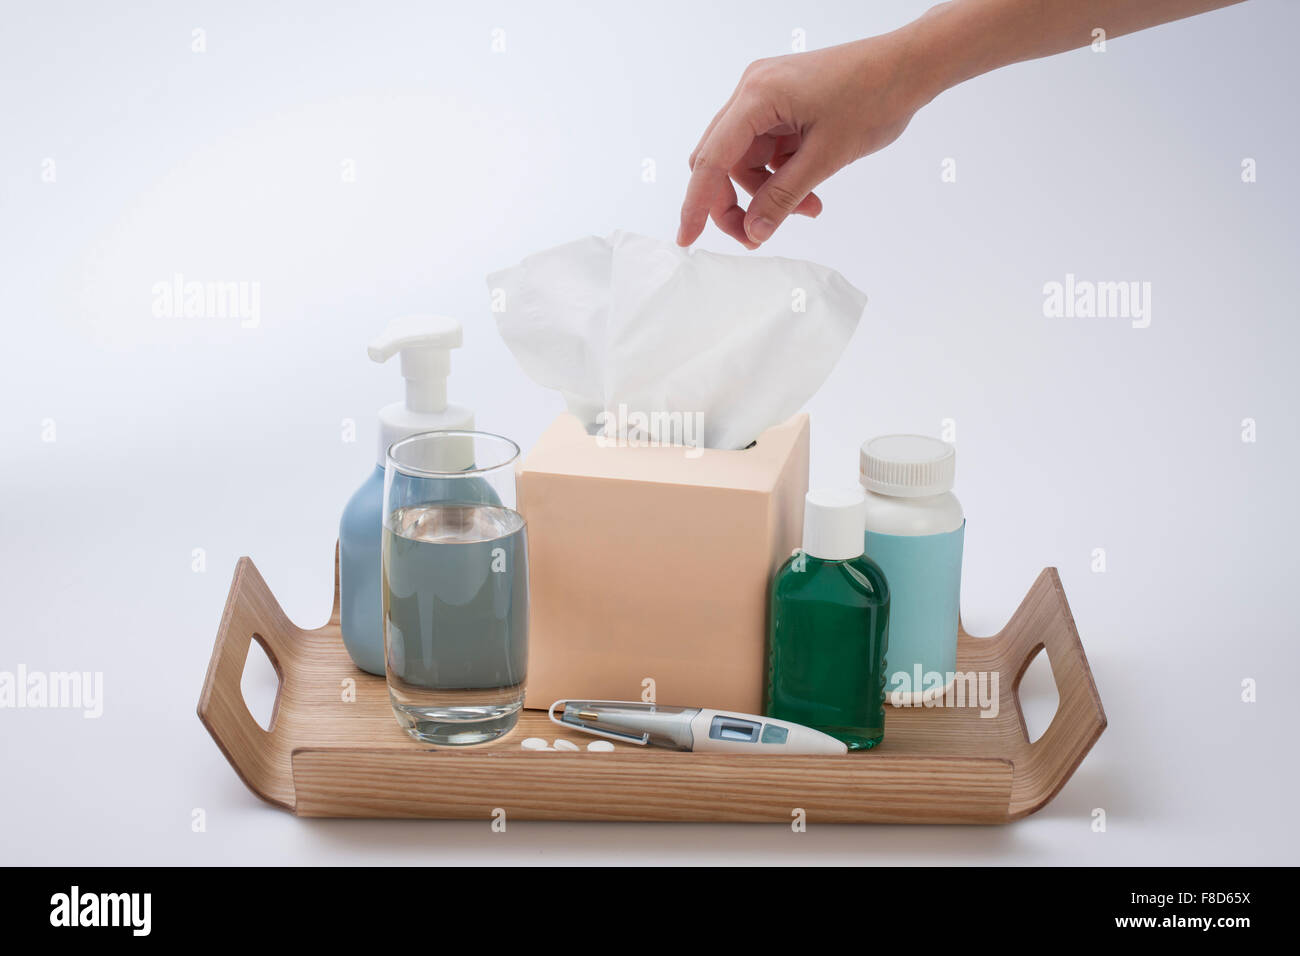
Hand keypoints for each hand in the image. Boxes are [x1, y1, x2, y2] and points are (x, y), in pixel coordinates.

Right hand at [677, 33, 930, 248]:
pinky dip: (780, 175)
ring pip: (744, 160)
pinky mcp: (782, 103)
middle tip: (756, 236)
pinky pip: (765, 150)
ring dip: (766, 192)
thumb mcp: (826, 157)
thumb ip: (783, 197)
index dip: (697, 204)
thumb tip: (754, 232)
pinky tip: (809, 191)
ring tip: (806, 209)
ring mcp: (766, 96)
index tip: (687, 239)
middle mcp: (753, 91)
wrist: (910, 67)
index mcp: (757, 96)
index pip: (711, 159)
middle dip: (734, 202)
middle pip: (719, 160)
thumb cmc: (875, 97)